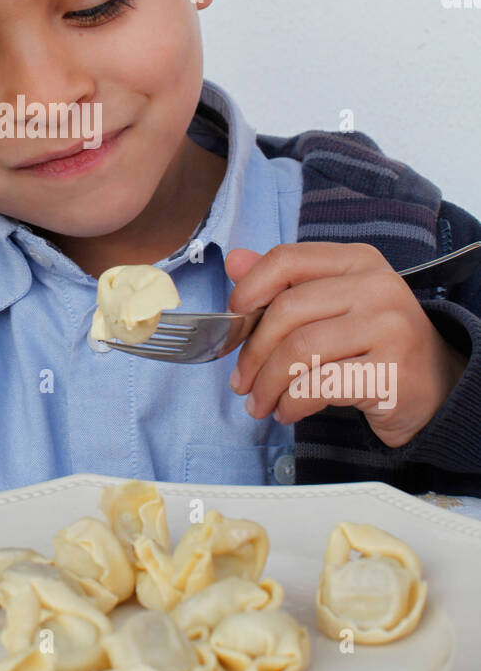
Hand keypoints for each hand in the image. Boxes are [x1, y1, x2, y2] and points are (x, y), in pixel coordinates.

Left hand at [224, 243, 469, 447]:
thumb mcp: (333, 303)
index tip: (234, 318)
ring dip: (268, 384)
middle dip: (253, 352)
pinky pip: (319, 386)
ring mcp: (388, 328)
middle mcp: (377, 287)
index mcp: (358, 261)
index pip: (288, 259)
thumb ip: (285, 282)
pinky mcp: (391, 372)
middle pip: (287, 310)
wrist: (436, 387)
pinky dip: (292, 404)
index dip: (250, 288)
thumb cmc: (375, 344)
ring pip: (299, 351)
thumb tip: (235, 262)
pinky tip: (288, 411)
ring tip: (260, 402)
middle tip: (241, 381)